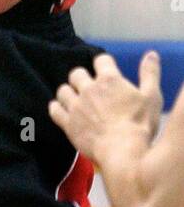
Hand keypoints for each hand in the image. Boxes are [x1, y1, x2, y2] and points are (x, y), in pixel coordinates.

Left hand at [49, 51, 163, 161]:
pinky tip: (63, 112)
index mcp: (109, 80)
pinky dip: (57, 109)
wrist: (124, 153)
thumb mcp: (152, 97)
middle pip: (77, 73)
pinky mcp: (68, 123)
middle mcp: (89, 89)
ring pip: (63, 90)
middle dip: (82, 78)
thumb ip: (150, 74)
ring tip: (76, 101)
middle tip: (90, 89)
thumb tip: (151, 54)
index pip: (101, 60)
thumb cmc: (140, 126)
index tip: (108, 72)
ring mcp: (76, 106)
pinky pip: (54, 110)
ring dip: (68, 94)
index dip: (104, 65)